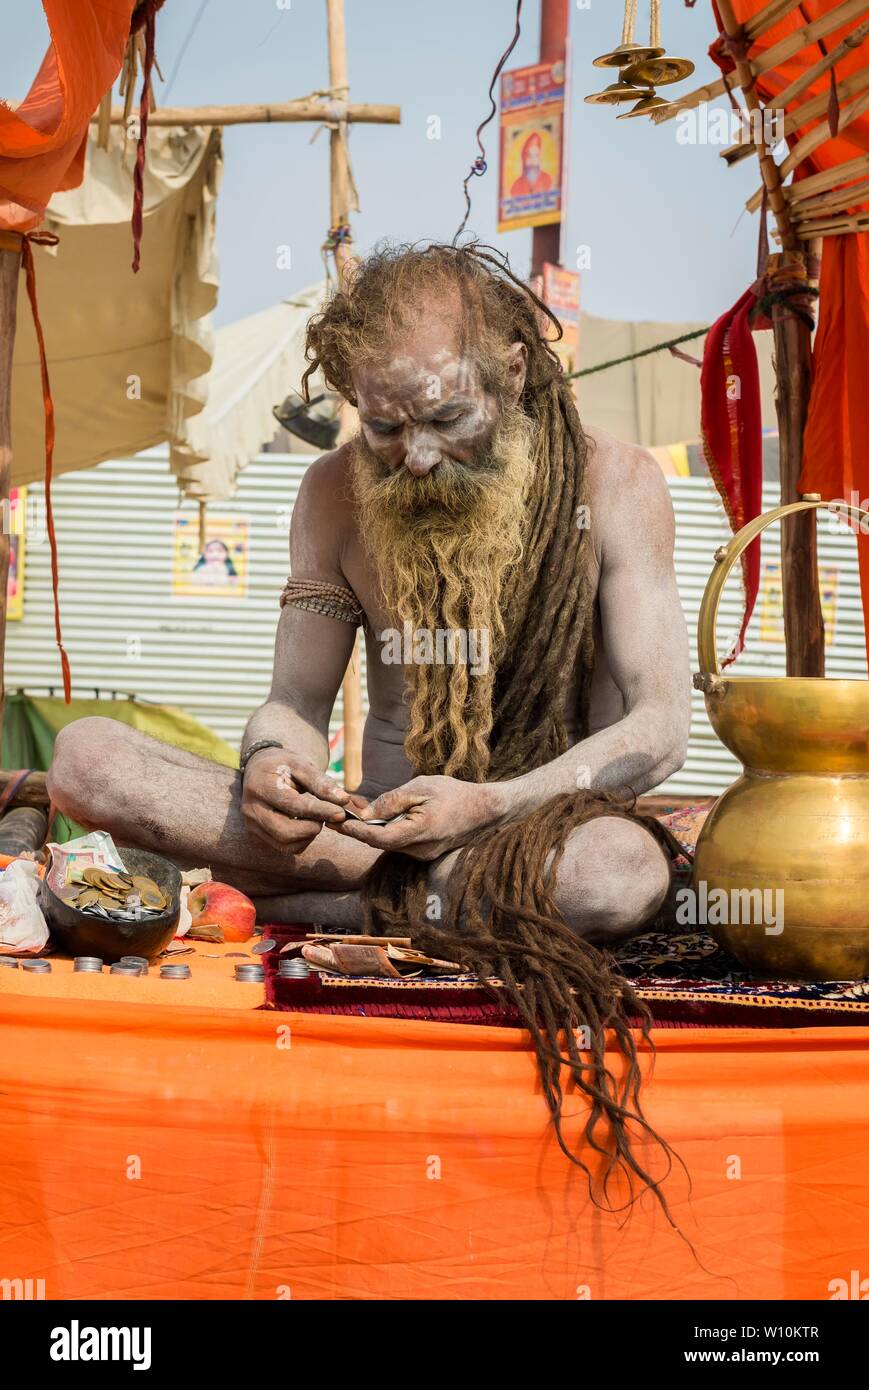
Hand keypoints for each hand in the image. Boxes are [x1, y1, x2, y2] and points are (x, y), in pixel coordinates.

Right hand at [241, 749, 359, 852]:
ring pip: (285, 844)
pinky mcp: (258, 835)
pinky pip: (285, 847)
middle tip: (327, 814)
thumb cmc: (284, 766)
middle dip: (313, 827)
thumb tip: (344, 800)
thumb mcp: (302, 765)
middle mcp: (251, 809)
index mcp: (260, 786)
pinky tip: (306, 823)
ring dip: (308, 835)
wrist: (261, 769)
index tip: (341, 813)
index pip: (293, 805)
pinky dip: (302, 840)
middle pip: (285, 832)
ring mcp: (252, 825)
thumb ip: (322, 783)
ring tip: (316, 817)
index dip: (320, 811)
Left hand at [337, 775, 502, 860]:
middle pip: (380, 843)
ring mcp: (424, 855)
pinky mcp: (426, 854)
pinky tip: (377, 817)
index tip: (337, 820)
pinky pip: (400, 843)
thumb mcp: (421, 787)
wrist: (485, 810)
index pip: (379, 838)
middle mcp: (421, 851)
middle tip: (336, 813)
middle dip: (358, 828)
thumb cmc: (454, 793)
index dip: (356, 831)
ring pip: (389, 844)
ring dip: (371, 829)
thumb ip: (392, 801)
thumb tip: (366, 813)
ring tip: (352, 811)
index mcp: (420, 832)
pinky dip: (386, 831)